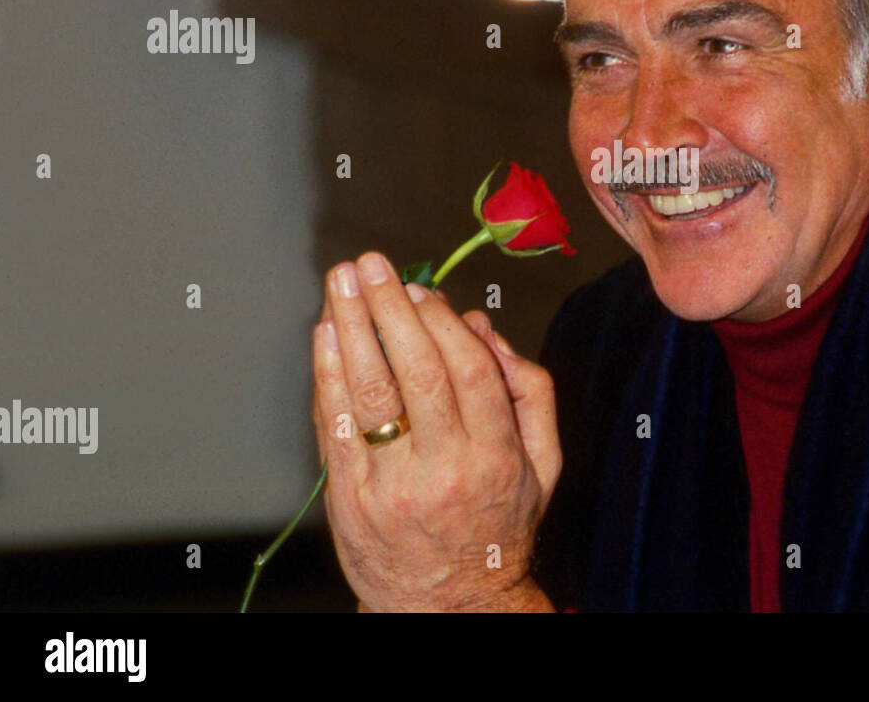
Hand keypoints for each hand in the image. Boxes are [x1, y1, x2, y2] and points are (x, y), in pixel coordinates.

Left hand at [311, 250, 560, 611]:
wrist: (450, 604)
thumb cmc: (499, 524)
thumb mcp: (544, 464)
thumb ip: (528, 390)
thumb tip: (482, 327)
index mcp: (496, 457)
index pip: (469, 371)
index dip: (441, 321)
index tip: (421, 287)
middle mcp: (444, 469)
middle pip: (415, 372)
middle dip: (389, 308)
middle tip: (372, 263)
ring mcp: (391, 486)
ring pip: (369, 393)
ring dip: (349, 328)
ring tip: (340, 282)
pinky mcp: (349, 500)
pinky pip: (335, 427)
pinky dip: (326, 374)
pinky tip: (324, 336)